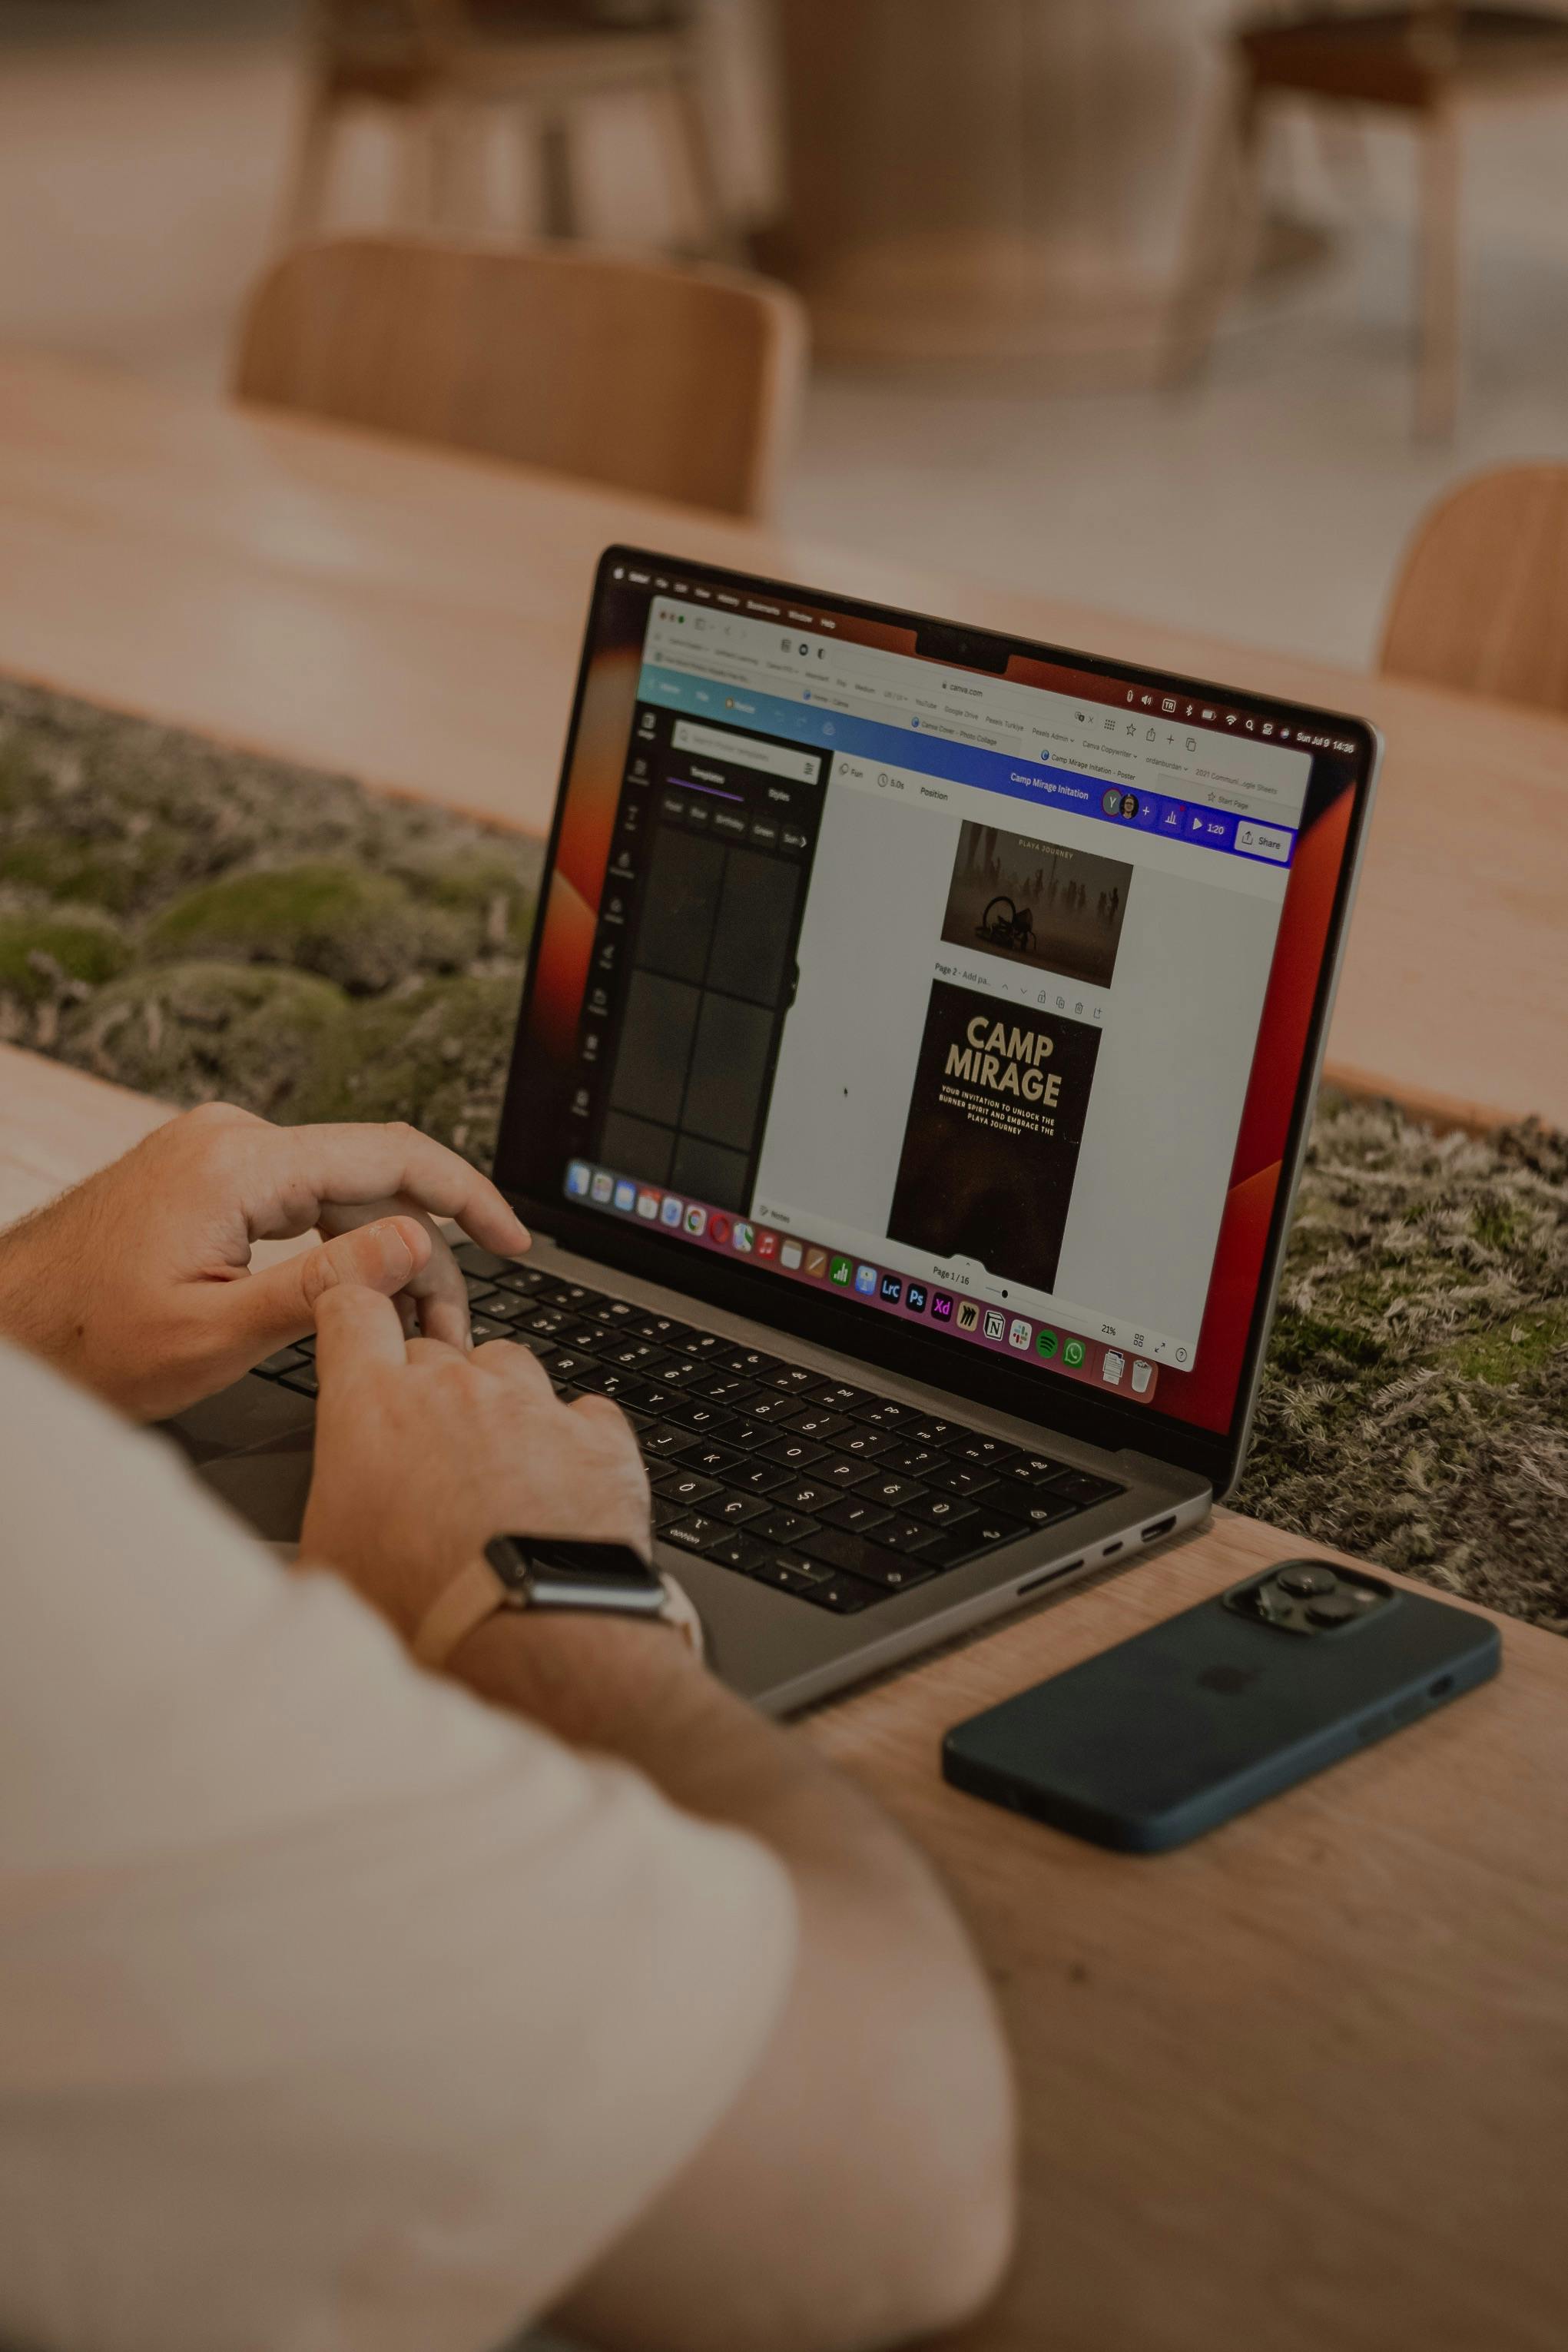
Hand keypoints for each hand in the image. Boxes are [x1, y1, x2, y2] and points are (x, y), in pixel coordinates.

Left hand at [0, 1102, 530, 1419]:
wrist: (5, 1326)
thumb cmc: (86, 1340)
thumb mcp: (214, 1333)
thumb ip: (324, 1287)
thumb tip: (413, 1241)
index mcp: (238, 1165)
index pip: (390, 1155)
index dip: (467, 1197)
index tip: (515, 1240)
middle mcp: (232, 1139)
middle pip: (373, 1180)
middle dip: (425, 1256)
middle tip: (448, 1338)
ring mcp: (218, 1152)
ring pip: (340, 1195)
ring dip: (383, 1259)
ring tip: (406, 1335)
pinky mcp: (209, 1175)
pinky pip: (301, 1200)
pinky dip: (338, 1250)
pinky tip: (354, 1302)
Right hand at [300, 1275, 652, 1642]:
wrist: (529, 1640)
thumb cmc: (421, 1610)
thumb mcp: (329, 1561)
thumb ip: (326, 1505)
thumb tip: (310, 1529)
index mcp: (372, 1407)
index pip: (353, 1306)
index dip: (356, 1313)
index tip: (360, 1329)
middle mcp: (454, 1389)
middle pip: (433, 1352)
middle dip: (427, 1390)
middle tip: (429, 1457)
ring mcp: (531, 1406)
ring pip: (508, 1365)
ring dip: (499, 1403)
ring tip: (497, 1470)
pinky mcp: (598, 1437)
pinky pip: (583, 1411)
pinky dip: (572, 1439)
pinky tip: (561, 1486)